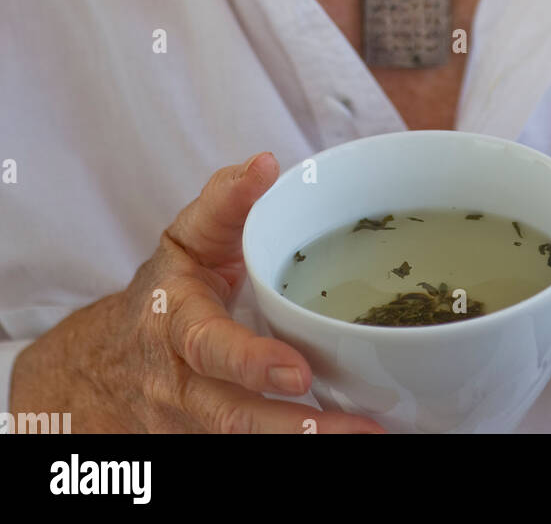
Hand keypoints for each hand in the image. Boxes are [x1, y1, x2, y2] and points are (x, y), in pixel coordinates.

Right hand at [9, 152, 385, 433]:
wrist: (110, 367)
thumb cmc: (168, 292)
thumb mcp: (185, 239)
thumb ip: (225, 201)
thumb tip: (266, 163)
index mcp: (176, 326)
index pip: (209, 348)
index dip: (251, 363)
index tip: (299, 372)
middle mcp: (182, 386)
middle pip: (234, 417)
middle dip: (297, 427)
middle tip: (360, 426)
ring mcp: (196, 425)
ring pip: (249, 443)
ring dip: (312, 445)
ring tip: (374, 435)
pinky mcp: (215, 445)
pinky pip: (257, 451)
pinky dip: (306, 447)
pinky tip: (356, 439)